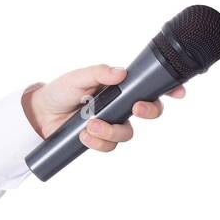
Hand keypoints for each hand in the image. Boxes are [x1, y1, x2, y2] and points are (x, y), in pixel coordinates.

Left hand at [21, 64, 185, 150]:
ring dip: (111, 131)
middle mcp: (121, 106)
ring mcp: (111, 124)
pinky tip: (83, 135)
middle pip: (150, 112)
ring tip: (90, 125)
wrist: (41, 113)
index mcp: (121, 87)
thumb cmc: (62, 91)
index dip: (169, 90)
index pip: (151, 87)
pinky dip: (98, 142)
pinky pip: (109, 146)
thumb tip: (120, 72)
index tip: (178, 92)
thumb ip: (98, 73)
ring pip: (127, 133)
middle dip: (149, 112)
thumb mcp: (78, 77)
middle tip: (136, 109)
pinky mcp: (100, 140)